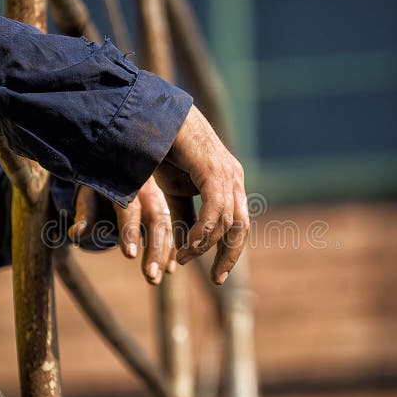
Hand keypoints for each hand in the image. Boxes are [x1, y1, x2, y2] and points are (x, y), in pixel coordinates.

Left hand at [69, 177, 175, 284]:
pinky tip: (169, 270)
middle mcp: (149, 192)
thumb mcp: (88, 197)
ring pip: (166, 229)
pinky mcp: (165, 212)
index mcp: (128, 185)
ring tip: (154, 280)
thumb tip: (75, 234)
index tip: (129, 256)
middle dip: (154, 250)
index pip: (129, 210)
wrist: (114, 173)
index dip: (129, 232)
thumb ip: (84, 215)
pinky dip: (171, 251)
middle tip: (149, 276)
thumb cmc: (97, 188)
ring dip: (163, 256)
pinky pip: (171, 233)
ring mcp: (160, 202)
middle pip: (155, 221)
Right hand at [154, 104, 248, 284]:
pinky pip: (215, 210)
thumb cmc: (163, 151)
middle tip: (217, 279)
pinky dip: (204, 231)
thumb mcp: (175, 192)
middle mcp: (234, 178)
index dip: (229, 251)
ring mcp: (227, 173)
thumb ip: (184, 216)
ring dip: (206, 245)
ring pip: (227, 221)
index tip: (217, 276)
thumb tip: (186, 245)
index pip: (237, 225)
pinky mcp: (214, 170)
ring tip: (185, 256)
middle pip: (241, 227)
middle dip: (229, 255)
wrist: (155, 117)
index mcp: (229, 183)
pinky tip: (189, 244)